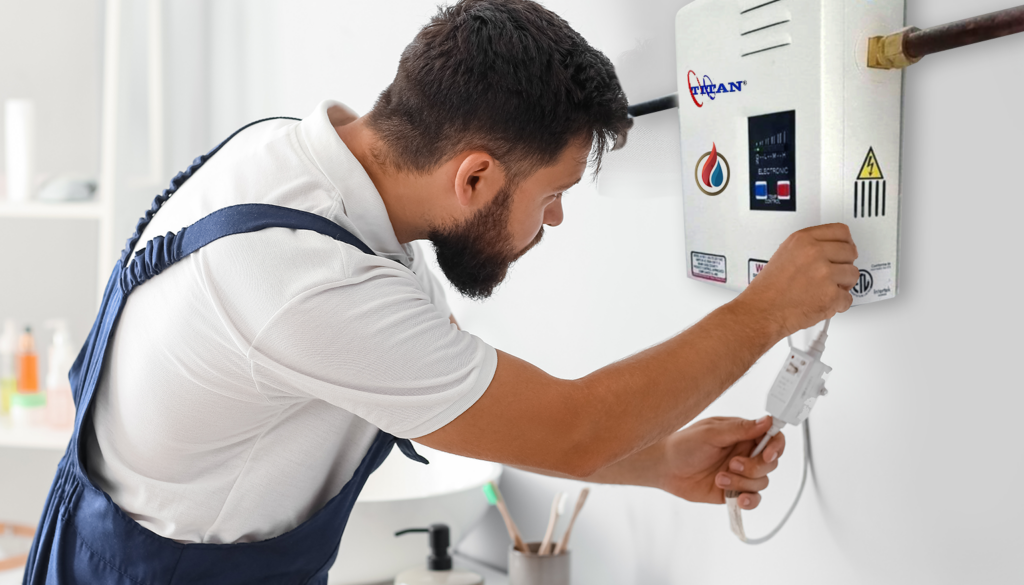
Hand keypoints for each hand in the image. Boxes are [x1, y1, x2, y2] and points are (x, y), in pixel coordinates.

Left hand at [655, 416, 784, 509]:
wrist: (665, 468)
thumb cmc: (683, 445)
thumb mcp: (711, 432)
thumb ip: (740, 429)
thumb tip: (766, 420)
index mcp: (742, 434)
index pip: (772, 437)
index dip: (776, 446)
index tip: (767, 454)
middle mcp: (745, 453)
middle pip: (770, 463)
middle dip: (754, 467)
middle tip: (732, 464)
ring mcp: (740, 473)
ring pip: (762, 482)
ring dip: (742, 482)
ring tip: (720, 478)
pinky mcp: (734, 491)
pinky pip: (754, 498)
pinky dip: (750, 500)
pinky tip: (739, 499)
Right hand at [742, 223, 858, 336]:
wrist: (762, 312)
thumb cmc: (769, 289)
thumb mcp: (785, 254)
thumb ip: (809, 247)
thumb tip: (831, 249)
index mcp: (803, 240)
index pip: (841, 231)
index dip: (846, 243)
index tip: (845, 249)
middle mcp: (815, 253)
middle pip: (850, 252)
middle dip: (844, 265)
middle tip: (834, 274)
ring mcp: (824, 274)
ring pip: (853, 275)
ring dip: (843, 285)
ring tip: (826, 289)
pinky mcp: (831, 295)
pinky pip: (848, 298)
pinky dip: (838, 304)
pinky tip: (823, 302)